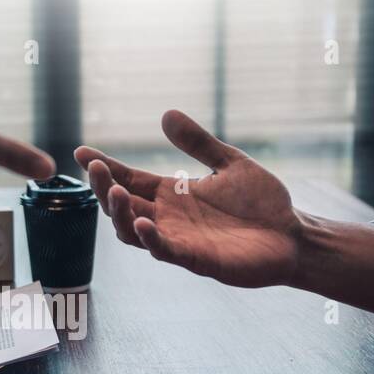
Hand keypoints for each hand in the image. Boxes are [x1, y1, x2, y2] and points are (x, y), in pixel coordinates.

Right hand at [74, 110, 302, 287]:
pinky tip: (142, 223)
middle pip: (121, 204)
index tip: (81, 152)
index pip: (129, 179)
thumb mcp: (229, 163)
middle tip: (96, 168)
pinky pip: (165, 251)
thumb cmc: (262, 204)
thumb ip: (198, 143)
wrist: (292, 236)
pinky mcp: (196, 259)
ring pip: (132, 231)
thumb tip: (167, 114)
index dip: (105, 167)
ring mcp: (179, 239)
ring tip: (114, 193)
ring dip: (119, 214)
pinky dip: (150, 239)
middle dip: (103, 187)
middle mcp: (169, 217)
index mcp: (172, 194)